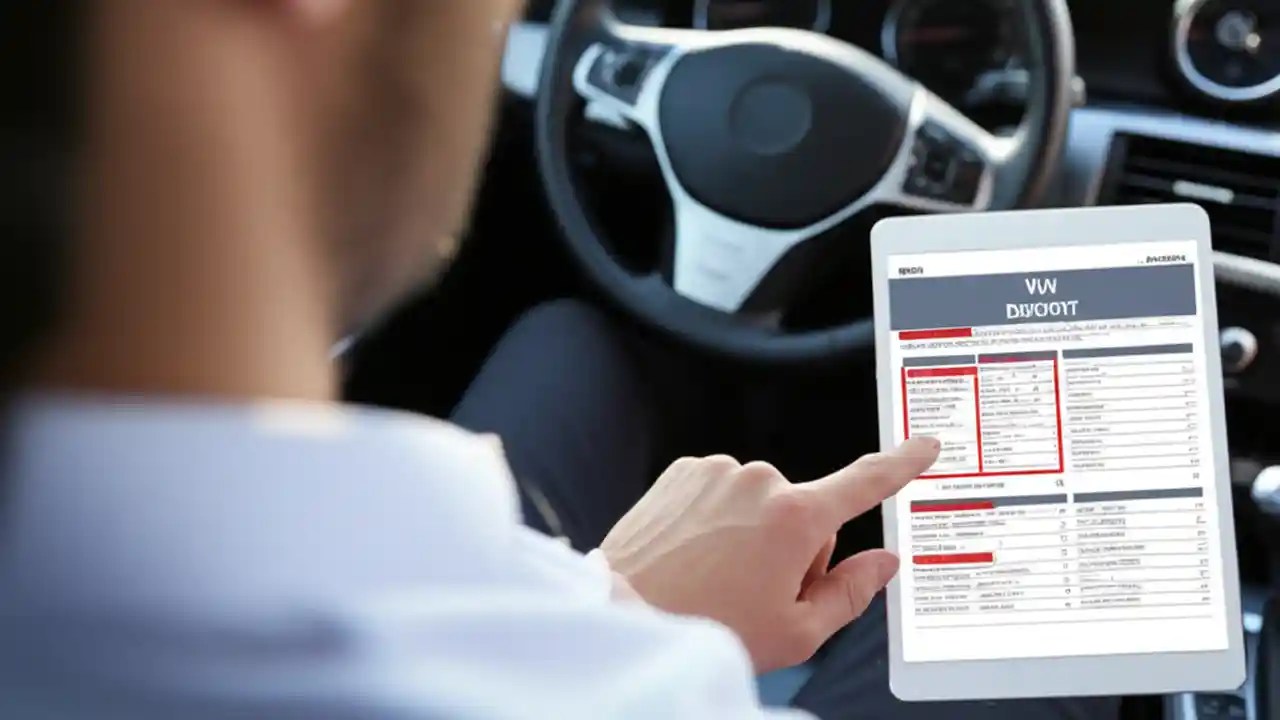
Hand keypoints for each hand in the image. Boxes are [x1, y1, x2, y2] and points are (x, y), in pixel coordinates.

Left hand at [599, 438, 939, 672]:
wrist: (623, 611)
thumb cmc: (708, 627)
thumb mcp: (796, 632)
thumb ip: (852, 592)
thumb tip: (885, 562)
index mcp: (796, 517)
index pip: (866, 482)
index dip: (902, 463)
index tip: (925, 445)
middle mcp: (760, 480)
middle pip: (805, 513)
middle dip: (793, 548)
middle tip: (755, 592)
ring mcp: (718, 471)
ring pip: (760, 504)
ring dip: (751, 533)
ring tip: (716, 577)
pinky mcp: (685, 471)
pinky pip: (722, 494)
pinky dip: (716, 520)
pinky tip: (695, 554)